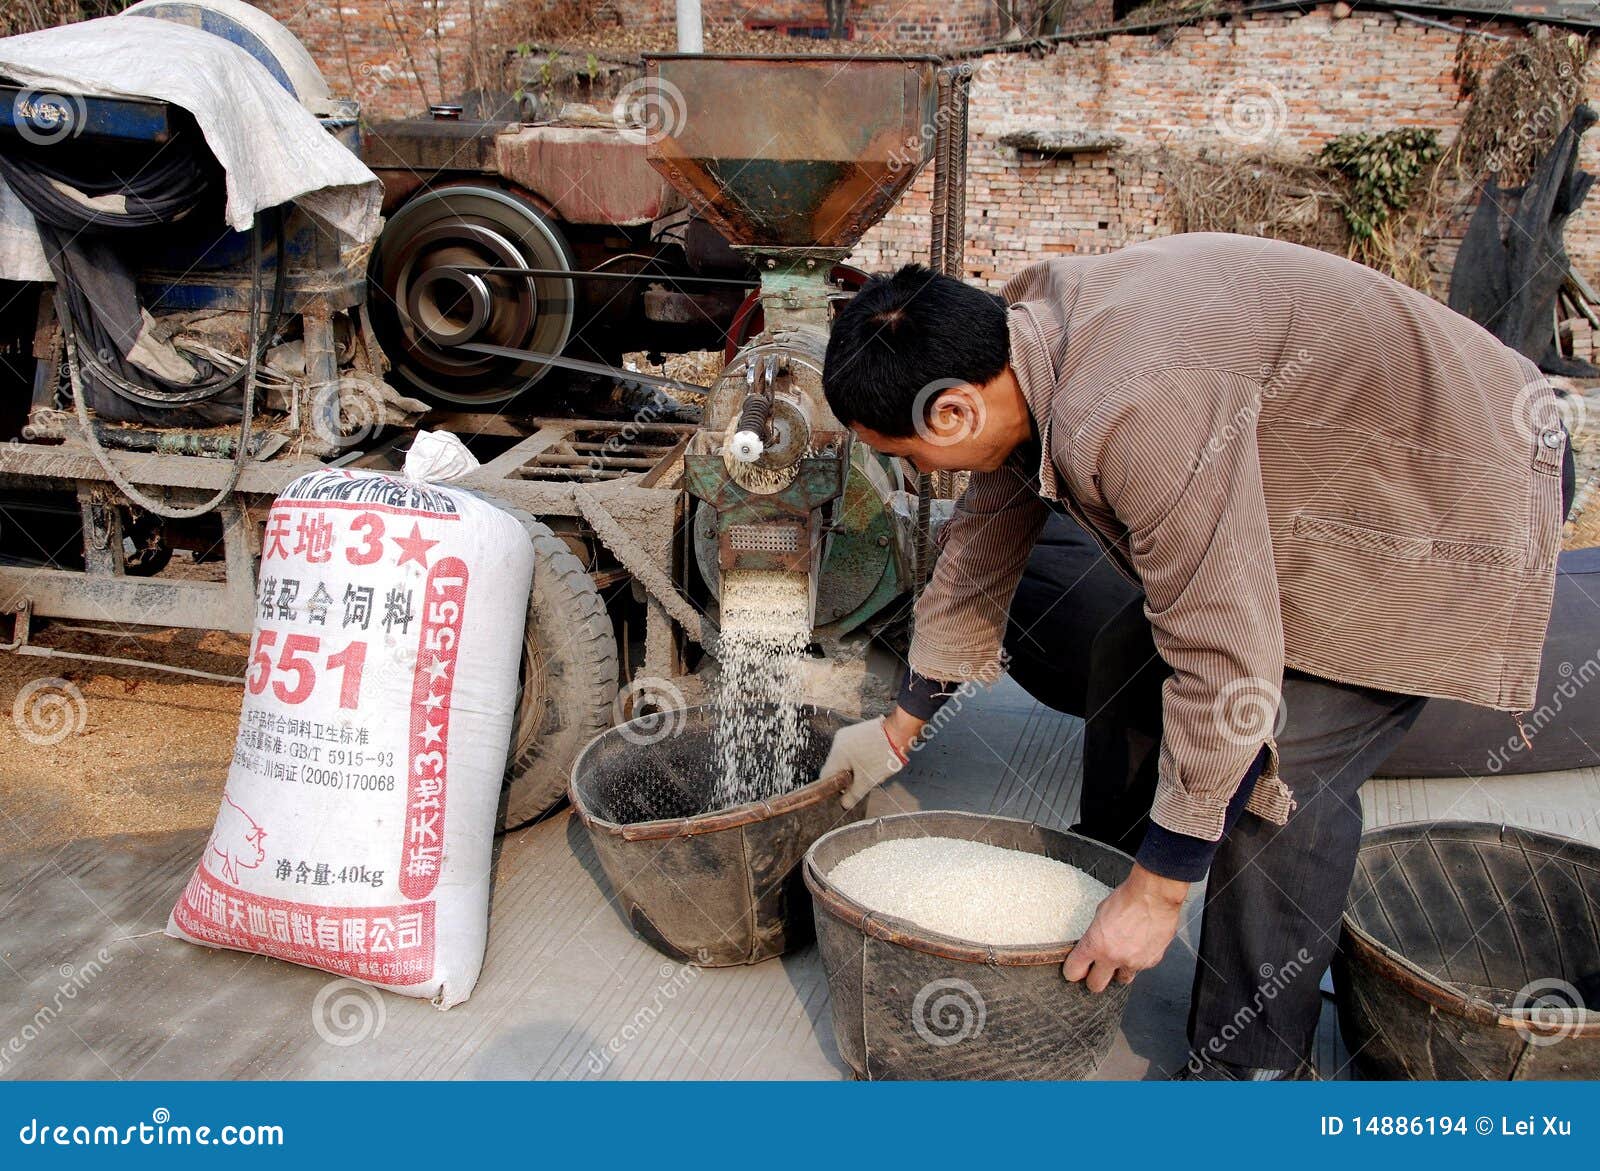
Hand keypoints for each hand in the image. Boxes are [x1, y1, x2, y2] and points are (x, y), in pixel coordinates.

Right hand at [819, 717, 908, 808]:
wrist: (898, 732)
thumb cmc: (883, 755)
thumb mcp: (868, 780)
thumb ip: (854, 795)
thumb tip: (844, 804)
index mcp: (837, 754)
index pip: (826, 775)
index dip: (834, 786)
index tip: (845, 791)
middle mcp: (838, 742)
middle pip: (836, 766)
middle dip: (848, 776)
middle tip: (863, 780)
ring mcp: (847, 734)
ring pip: (845, 757)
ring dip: (854, 766)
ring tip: (871, 768)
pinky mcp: (856, 730)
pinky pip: (852, 748)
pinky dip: (859, 756)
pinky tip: (872, 758)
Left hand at [1061, 864, 1189, 992]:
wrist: (1154, 895)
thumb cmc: (1127, 898)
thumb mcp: (1100, 913)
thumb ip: (1095, 934)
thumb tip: (1093, 944)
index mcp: (1095, 945)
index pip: (1074, 971)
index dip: (1073, 971)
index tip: (1075, 970)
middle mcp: (1112, 958)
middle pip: (1096, 985)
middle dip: (1094, 979)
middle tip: (1096, 970)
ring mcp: (1133, 963)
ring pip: (1121, 980)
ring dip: (1118, 971)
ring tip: (1121, 955)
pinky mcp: (1150, 962)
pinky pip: (1139, 968)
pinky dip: (1137, 960)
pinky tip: (1138, 946)